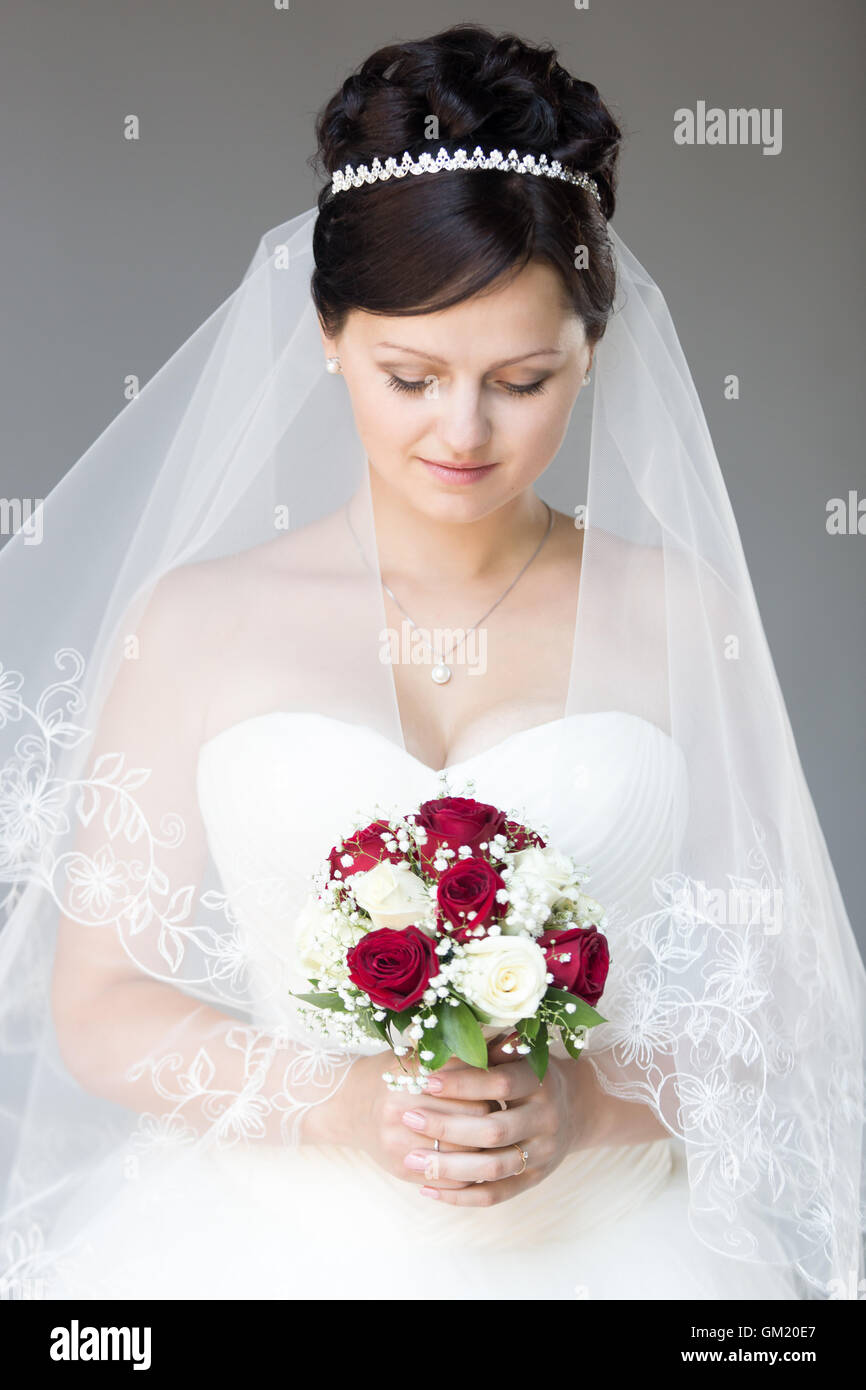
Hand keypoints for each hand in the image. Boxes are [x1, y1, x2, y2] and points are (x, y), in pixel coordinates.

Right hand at [342, 1051, 493, 1190]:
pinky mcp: (401, 1171)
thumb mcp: (417, 1056)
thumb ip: (455, 1054)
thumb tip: (503, 1044)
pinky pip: (448, 1181)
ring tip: (492, 1138)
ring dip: (484, 1149)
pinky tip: (478, 1162)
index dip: (490, 1089)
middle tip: (500, 1113)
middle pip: (470, 1120)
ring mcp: (399, 1145)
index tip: (499, 1087)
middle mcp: (401, 1112)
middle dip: (491, 1118)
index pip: (470, 1088)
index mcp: (410, 1078)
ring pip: (463, 1155)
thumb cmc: (390, 1075)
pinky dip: (469, 1175)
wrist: (348, 1105)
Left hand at [396, 1038, 584, 1205]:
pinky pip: (495, 1196)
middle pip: (494, 1131)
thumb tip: (440, 1042)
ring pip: (493, 1169)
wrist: (576, 1108)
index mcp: (540, 1083)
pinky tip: (427, 1189)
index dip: (463, 1083)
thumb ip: (486, 1049)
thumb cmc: (529, 1073)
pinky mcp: (534, 1181)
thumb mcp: (517, 1053)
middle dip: (447, 1126)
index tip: (426, 1079)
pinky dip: (460, 1196)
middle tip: (409, 1117)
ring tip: (411, 1159)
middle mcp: (546, 1120)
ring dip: (448, 1167)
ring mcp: (542, 1154)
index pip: (500, 1084)